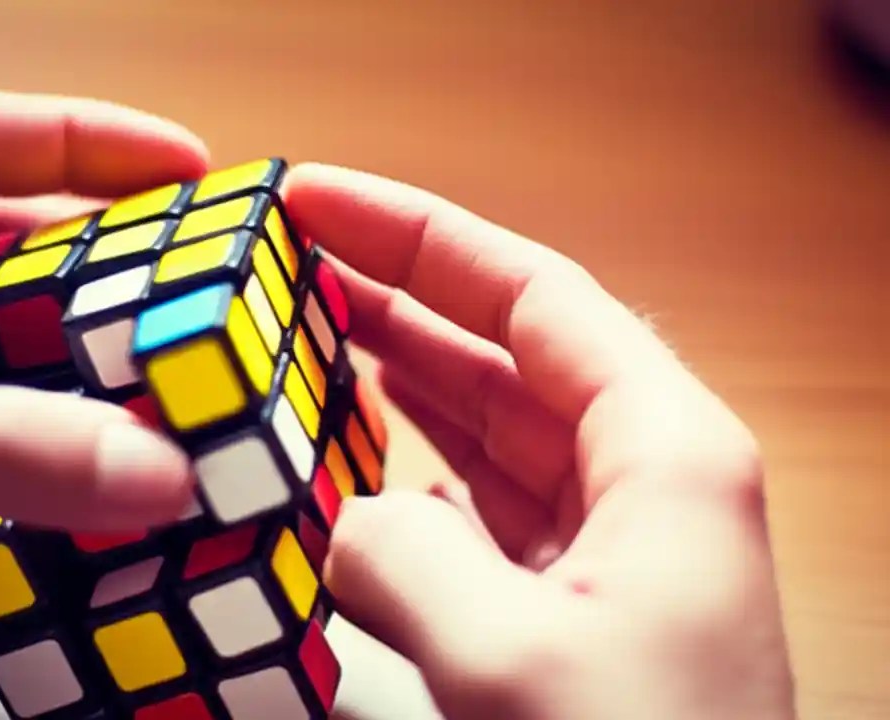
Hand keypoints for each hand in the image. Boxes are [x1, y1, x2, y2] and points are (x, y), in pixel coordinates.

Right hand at [284, 166, 796, 719]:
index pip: (532, 296)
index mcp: (667, 455)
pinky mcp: (572, 610)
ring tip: (304, 343)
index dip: (419, 237)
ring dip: (396, 384)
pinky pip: (476, 512)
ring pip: (486, 431)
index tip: (320, 202)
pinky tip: (351, 465)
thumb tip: (333, 517)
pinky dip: (407, 480)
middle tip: (291, 264)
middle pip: (503, 352)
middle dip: (395, 301)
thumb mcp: (512, 663)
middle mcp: (645, 484)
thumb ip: (402, 560)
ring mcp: (609, 550)